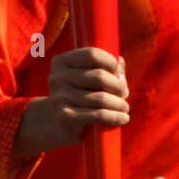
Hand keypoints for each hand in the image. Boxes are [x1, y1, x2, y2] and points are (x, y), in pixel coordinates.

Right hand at [15, 46, 128, 160]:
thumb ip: (103, 66)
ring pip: (101, 98)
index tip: (119, 73)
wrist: (54, 123)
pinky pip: (98, 115)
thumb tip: (120, 62)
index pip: (92, 55)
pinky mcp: (66, 116)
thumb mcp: (86, 77)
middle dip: (118, 85)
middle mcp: (58, 77)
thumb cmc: (77, 94)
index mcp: (61, 61)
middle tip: (124, 93)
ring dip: (119, 103)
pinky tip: (123, 118)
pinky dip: (115, 117)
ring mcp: (60, 97)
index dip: (111, 62)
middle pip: (99, 76)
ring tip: (125, 107)